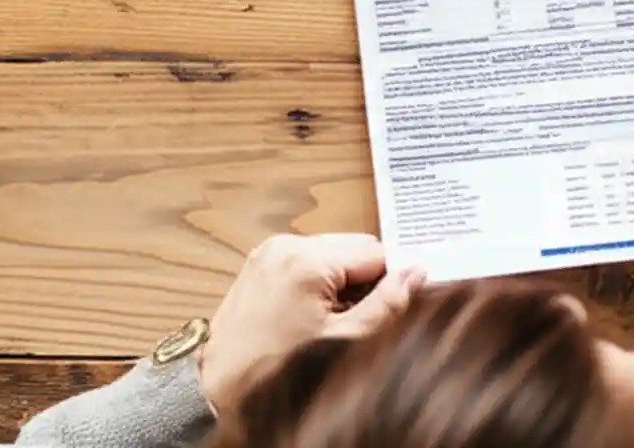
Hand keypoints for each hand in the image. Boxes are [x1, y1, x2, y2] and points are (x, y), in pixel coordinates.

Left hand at [199, 233, 424, 413]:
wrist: (217, 388)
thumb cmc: (276, 371)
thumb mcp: (343, 341)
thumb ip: (387, 303)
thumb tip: (416, 273)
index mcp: (308, 260)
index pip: (377, 251)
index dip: (391, 280)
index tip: (391, 307)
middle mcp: (287, 245)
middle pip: (354, 246)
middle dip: (366, 278)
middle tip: (361, 317)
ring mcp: (270, 251)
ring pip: (333, 251)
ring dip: (343, 278)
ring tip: (333, 318)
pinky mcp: (260, 262)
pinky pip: (307, 258)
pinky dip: (320, 278)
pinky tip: (313, 312)